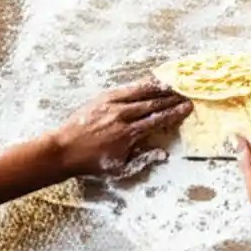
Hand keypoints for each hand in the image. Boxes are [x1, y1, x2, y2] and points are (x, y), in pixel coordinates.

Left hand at [51, 77, 191, 175]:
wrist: (63, 150)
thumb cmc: (91, 162)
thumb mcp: (119, 168)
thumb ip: (143, 160)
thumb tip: (164, 154)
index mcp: (128, 134)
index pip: (157, 120)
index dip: (174, 113)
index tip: (187, 108)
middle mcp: (122, 116)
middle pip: (152, 105)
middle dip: (171, 99)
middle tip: (185, 94)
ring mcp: (111, 105)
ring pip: (141, 93)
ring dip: (159, 89)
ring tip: (173, 85)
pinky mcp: (103, 98)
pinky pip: (126, 89)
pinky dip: (140, 85)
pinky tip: (150, 82)